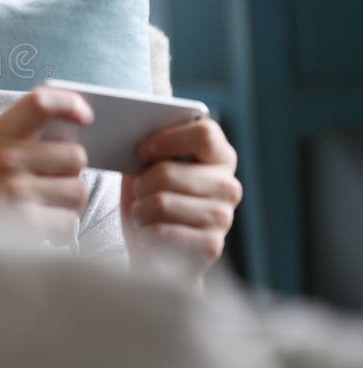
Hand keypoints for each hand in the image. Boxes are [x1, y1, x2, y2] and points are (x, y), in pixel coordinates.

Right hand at [0, 88, 93, 244]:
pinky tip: (37, 228)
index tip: (87, 118)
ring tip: (41, 208)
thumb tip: (83, 120)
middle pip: (76, 156)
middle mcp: (3, 157)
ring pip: (78, 190)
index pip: (40, 101)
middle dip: (71, 175)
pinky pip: (70, 220)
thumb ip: (30, 132)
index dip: (70, 103)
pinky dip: (60, 229)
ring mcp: (13, 188)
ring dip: (67, 204)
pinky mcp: (25, 221)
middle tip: (48, 185)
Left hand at [120, 117, 242, 286]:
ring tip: (142, 214)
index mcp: (220, 157)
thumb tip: (141, 118)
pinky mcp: (211, 245)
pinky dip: (144, 231)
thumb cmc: (150, 198)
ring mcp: (223, 217)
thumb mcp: (148, 167)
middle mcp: (228, 186)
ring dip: (139, 210)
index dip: (166, 139)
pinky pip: (161, 230)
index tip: (142, 151)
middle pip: (168, 171)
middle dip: (140, 184)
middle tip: (138, 193)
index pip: (204, 133)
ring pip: (160, 202)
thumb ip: (150, 145)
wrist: (154, 250)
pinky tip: (149, 234)